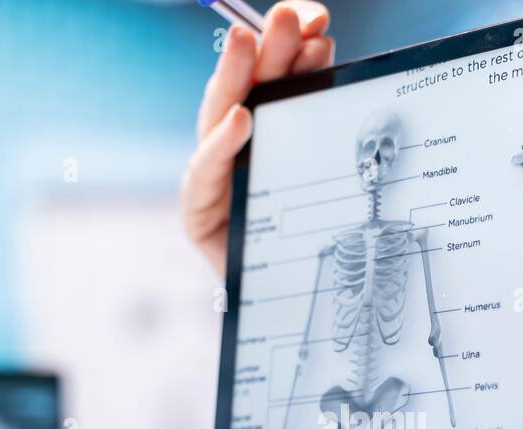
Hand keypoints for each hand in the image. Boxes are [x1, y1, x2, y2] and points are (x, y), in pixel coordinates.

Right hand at [181, 2, 333, 273]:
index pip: (272, 77)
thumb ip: (318, 111)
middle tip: (287, 17)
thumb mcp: (324, 170)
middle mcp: (235, 151)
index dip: (288, 44)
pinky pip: (204, 176)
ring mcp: (213, 179)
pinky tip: (239, 121)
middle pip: (245, 89)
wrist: (288, 307)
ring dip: (233, 77)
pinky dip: (220, 146)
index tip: (316, 18)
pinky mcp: (198, 215)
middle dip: (266, 49)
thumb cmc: (305, 243)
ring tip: (247, 43)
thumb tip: (323, 44)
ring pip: (218, 120)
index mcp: (267, 135)